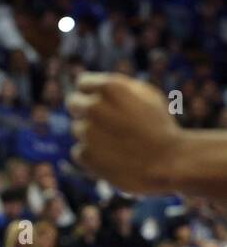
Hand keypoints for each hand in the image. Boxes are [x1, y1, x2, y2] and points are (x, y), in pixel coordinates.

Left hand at [67, 73, 182, 193]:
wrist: (173, 164)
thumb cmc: (162, 128)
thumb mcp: (147, 96)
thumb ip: (118, 88)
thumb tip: (94, 87)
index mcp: (110, 87)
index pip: (83, 82)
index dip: (92, 92)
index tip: (101, 102)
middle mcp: (94, 107)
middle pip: (73, 103)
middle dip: (85, 110)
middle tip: (104, 122)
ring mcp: (87, 131)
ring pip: (79, 129)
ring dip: (93, 136)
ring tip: (120, 145)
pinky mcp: (86, 155)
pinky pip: (80, 152)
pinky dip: (93, 156)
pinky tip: (113, 159)